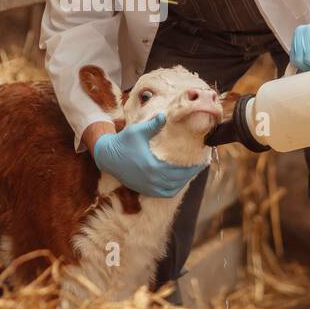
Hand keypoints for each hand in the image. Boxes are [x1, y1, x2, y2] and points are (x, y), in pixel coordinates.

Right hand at [92, 114, 206, 196]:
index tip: (202, 162)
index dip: (193, 167)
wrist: (107, 156)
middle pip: (178, 180)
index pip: (179, 170)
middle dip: (191, 174)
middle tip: (200, 166)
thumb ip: (153, 125)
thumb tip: (165, 115)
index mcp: (153, 166)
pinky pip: (163, 193)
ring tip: (191, 173)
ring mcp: (148, 187)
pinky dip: (173, 189)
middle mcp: (152, 180)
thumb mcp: (137, 131)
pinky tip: (178, 182)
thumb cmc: (123, 142)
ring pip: (172, 188)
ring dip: (183, 182)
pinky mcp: (144, 189)